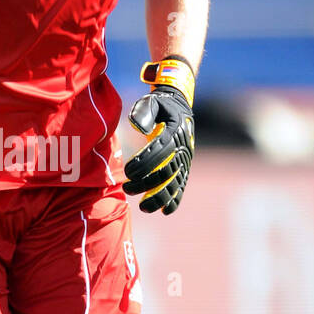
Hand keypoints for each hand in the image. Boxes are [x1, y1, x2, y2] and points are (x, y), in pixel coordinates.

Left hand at [122, 64, 194, 215]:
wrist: (179, 106)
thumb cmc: (160, 105)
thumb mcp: (151, 102)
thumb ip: (143, 112)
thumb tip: (138, 127)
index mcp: (174, 131)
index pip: (160, 151)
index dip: (145, 163)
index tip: (128, 172)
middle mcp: (183, 148)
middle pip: (166, 170)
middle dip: (147, 183)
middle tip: (127, 188)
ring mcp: (185, 160)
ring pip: (175, 183)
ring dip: (159, 197)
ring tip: (144, 208)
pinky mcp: (185, 167)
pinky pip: (181, 185)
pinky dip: (175, 199)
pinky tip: (165, 211)